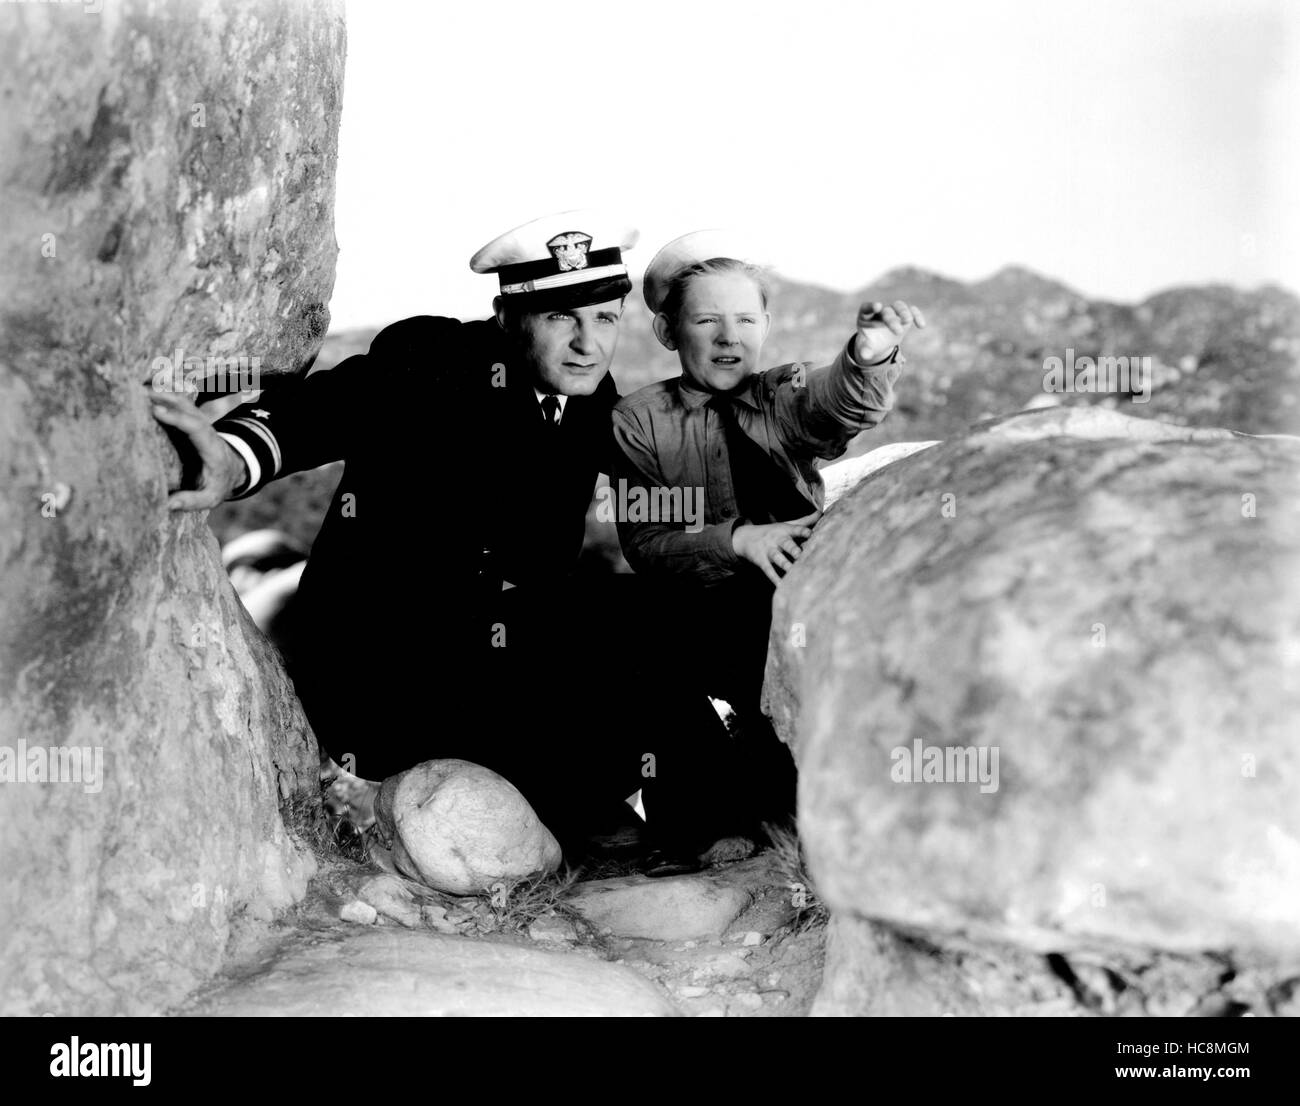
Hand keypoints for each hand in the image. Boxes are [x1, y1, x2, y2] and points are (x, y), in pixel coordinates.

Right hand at [149, 389, 246, 510]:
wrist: (232, 469)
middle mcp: (206, 430)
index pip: (196, 427)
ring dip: (162, 393)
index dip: (177, 418)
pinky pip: (177, 403)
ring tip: (136, 388)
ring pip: (183, 402)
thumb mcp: (211, 497)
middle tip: (139, 392)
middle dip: (166, 397)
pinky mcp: (190, 420)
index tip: (157, 411)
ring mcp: (199, 422)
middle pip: (188, 408)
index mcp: (211, 448)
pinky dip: (162, 395)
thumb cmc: (218, 483)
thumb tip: (167, 505)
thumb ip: (192, 501)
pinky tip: (141, 391)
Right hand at [731, 510, 820, 585]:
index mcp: (785, 530)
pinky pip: (769, 571)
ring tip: (794, 572)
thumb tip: (821, 512)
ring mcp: (768, 551)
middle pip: (787, 544)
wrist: (744, 537)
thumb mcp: (786, 525)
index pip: (796, 529)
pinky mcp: (761, 561)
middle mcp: (777, 540)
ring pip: (778, 559)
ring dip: (786, 565)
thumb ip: (804, 521)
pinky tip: (782, 586)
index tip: (811, 533)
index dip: (803, 531)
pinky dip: (775, 579)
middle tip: (801, 555)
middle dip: (794, 550)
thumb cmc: (772, 532)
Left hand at [854, 299, 926, 365]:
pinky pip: (912, 311)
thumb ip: (865, 350)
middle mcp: (880, 311)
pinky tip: (921, 326)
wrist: (879, 341)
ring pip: (899, 306)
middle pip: (886, 311)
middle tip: (898, 332)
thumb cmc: (870, 342)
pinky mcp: (904, 315)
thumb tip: (864, 356)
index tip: (877, 306)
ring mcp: (893, 311)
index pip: (867, 308)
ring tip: (908, 321)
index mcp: (866, 316)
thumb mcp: (865, 347)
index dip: (871, 306)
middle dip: (892, 320)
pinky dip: (917, 315)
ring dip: (904, 313)